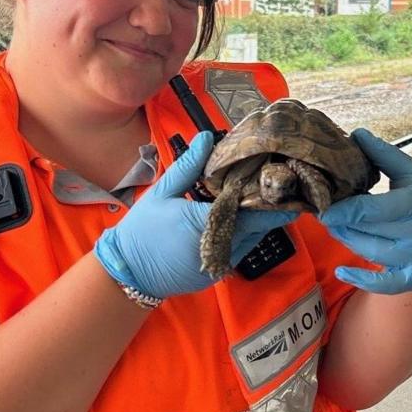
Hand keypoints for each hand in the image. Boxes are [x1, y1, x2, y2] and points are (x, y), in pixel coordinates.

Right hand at [93, 131, 298, 299]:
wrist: (128, 271)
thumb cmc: (142, 229)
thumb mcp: (162, 192)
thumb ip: (188, 166)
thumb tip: (206, 137)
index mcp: (204, 223)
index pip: (250, 212)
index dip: (270, 200)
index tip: (283, 185)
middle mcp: (218, 247)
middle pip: (257, 226)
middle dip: (268, 207)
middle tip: (279, 186)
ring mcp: (219, 264)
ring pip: (251, 240)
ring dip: (258, 221)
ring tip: (265, 198)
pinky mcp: (216, 274)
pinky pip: (239, 251)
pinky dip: (244, 235)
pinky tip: (242, 218)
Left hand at [318, 128, 411, 294]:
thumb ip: (383, 155)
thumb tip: (356, 134)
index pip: (374, 210)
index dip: (345, 210)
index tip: (323, 207)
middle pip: (367, 231)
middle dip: (340, 222)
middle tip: (322, 211)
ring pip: (369, 252)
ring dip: (347, 239)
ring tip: (333, 225)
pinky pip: (383, 285)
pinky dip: (360, 278)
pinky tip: (342, 271)